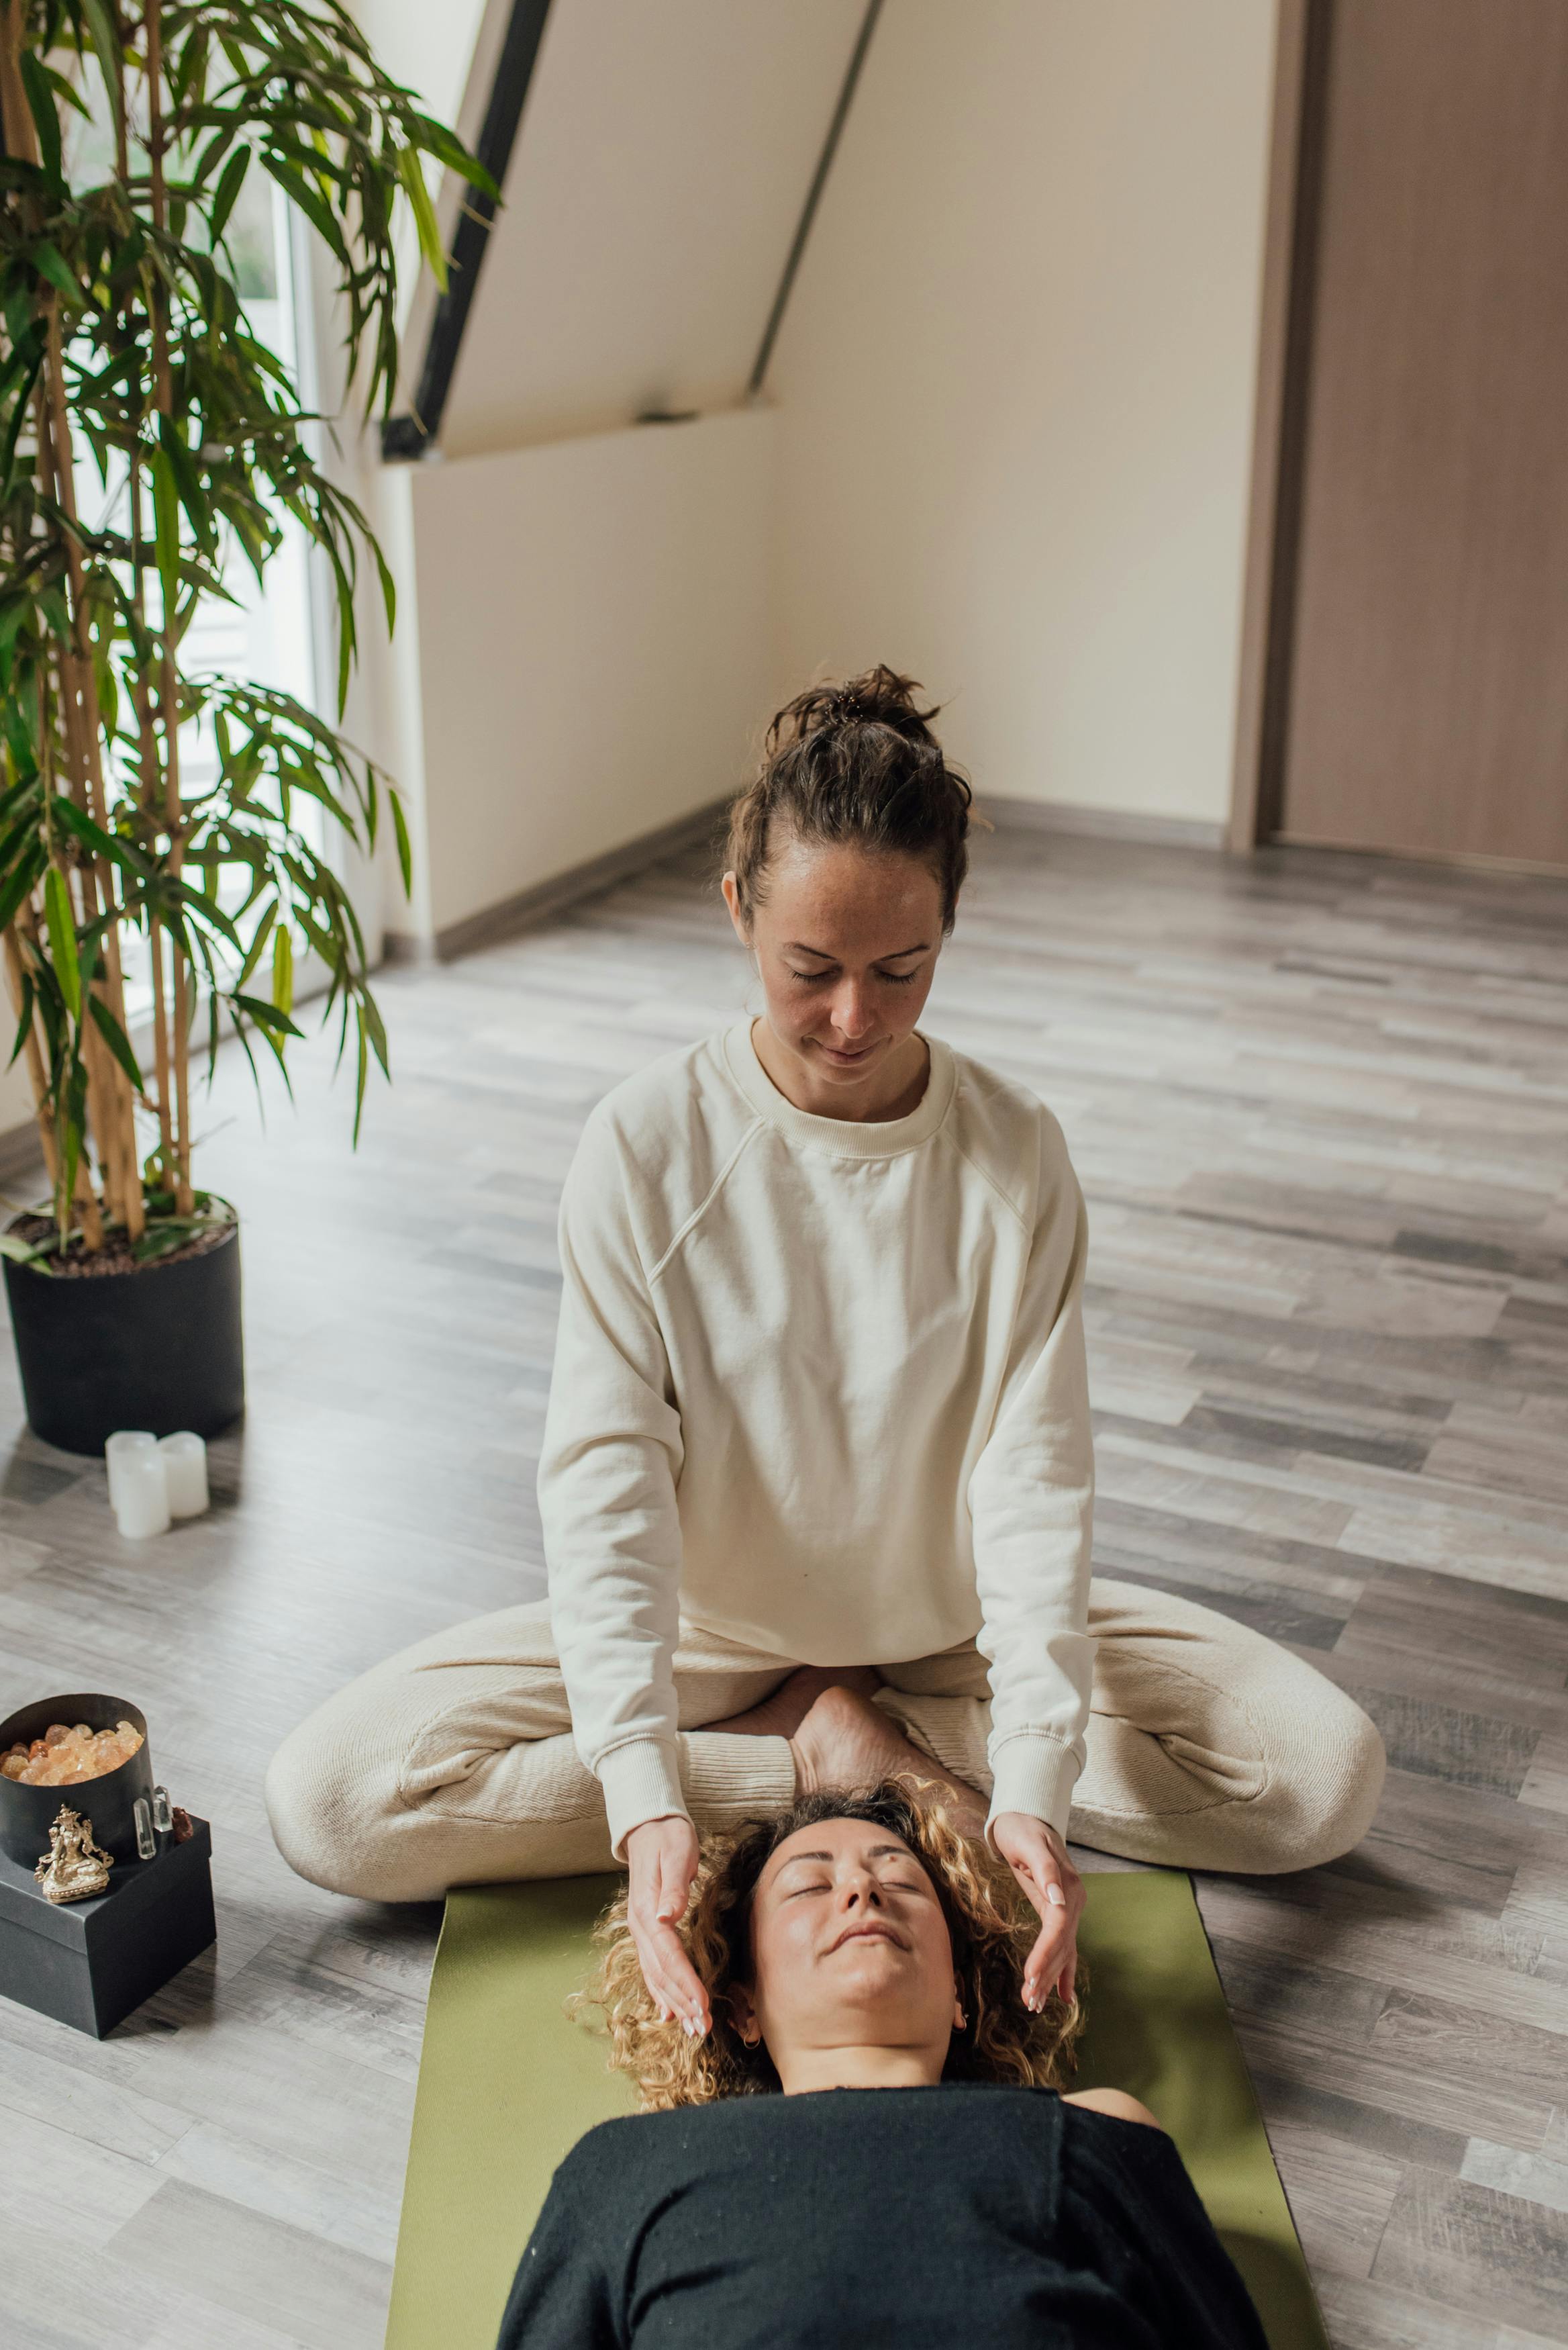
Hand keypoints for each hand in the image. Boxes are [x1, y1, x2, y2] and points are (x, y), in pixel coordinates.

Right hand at [624, 1814, 708, 2036]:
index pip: (668, 1956)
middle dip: (683, 2003)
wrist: (649, 1828)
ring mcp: (641, 1932)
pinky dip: (662, 1994)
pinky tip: (669, 2014)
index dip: (685, 1983)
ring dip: (674, 2005)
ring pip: (656, 1977)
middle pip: (661, 1973)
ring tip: (693, 2029)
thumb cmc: (668, 1838)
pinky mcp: (648, 1932)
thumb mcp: (676, 1855)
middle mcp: (641, 1927)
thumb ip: (673, 1888)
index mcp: (647, 1911)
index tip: (702, 2005)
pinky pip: (653, 1970)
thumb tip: (667, 1917)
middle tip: (704, 2029)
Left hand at [991, 1812, 1083, 2010]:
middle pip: (1062, 1944)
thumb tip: (1058, 1900)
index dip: (1046, 1954)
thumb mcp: (1030, 1844)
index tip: (1031, 1977)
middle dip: (1046, 1974)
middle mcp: (1073, 1900)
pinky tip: (1064, 1995)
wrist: (1026, 1817)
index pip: (1058, 1928)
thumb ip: (1046, 1871)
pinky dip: (1065, 1971)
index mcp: (1068, 1887)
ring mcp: (1070, 1907)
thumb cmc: (1022, 1829)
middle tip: (1029, 2001)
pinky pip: (1065, 1946)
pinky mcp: (1060, 1912)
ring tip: (1034, 2003)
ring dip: (1051, 1977)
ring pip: (1063, 1949)